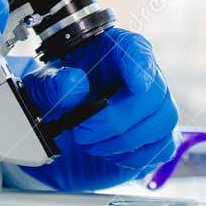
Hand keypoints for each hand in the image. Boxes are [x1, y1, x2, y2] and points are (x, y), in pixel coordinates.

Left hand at [15, 26, 177, 192]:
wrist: (66, 119)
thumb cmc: (63, 92)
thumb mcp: (45, 85)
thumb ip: (54, 83)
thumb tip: (74, 85)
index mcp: (117, 50)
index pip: (137, 50)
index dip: (140, 66)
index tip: (135, 84)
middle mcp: (145, 74)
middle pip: (152, 95)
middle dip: (115, 121)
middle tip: (83, 132)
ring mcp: (158, 105)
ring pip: (160, 124)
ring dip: (122, 142)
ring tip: (91, 143)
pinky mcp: (160, 135)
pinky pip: (161, 148)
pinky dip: (131, 156)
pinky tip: (109, 151)